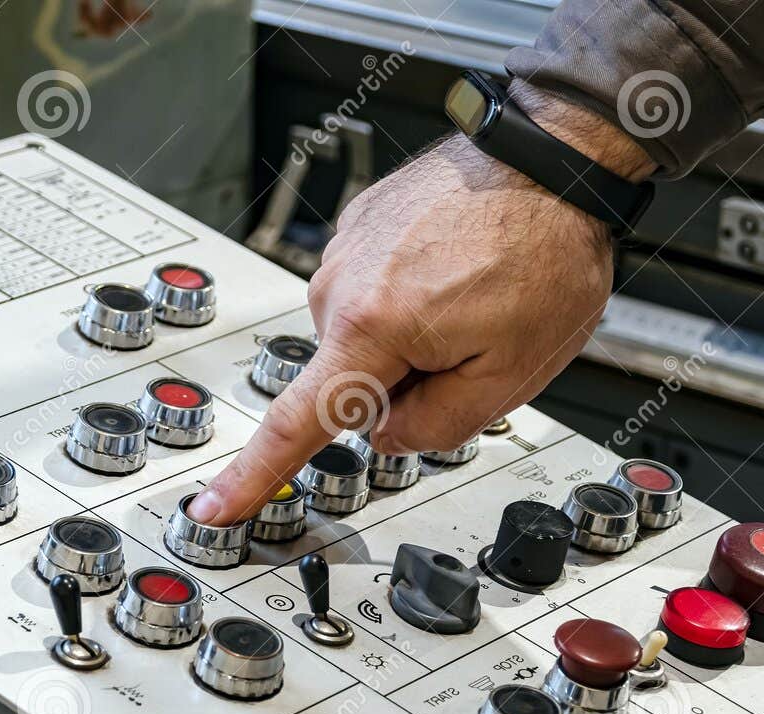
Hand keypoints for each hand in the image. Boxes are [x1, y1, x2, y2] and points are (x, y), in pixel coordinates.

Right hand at [187, 83, 653, 526]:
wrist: (552, 159)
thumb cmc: (543, 251)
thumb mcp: (510, 375)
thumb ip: (437, 427)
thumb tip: (390, 434)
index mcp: (371, 327)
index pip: (296, 424)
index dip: (252, 475)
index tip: (211, 505)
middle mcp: (342, 285)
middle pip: (353, 378)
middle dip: (406, 381)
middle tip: (472, 345)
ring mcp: (346, 248)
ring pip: (366, 336)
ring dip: (412, 335)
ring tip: (472, 297)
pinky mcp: (359, 224)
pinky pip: (374, 290)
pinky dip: (412, 295)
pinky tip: (458, 269)